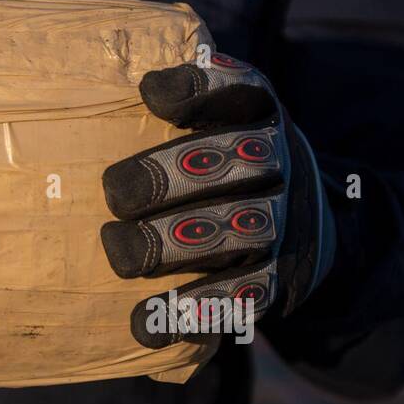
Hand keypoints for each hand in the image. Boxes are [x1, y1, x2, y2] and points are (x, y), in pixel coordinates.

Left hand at [100, 53, 334, 348]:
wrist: (308, 227)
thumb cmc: (225, 164)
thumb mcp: (218, 119)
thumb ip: (175, 100)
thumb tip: (96, 82)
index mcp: (258, 113)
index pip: (240, 86)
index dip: (198, 88)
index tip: (147, 92)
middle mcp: (281, 161)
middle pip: (237, 161)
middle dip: (168, 177)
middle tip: (113, 194)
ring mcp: (286, 222)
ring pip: (240, 229)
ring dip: (172, 244)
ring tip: (118, 254)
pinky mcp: (280, 281)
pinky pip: (242, 298)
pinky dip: (189, 310)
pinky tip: (143, 321)